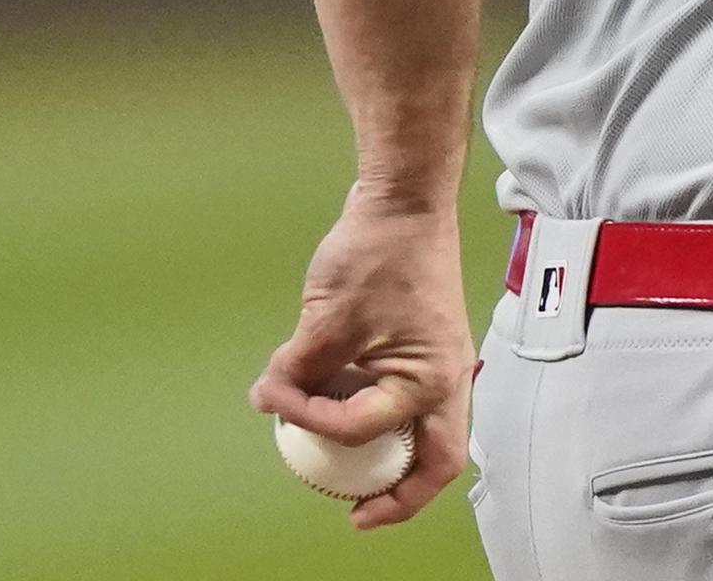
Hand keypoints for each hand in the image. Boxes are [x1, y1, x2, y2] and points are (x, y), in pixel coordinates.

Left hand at [249, 187, 474, 529]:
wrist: (405, 200)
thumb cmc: (383, 250)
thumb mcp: (327, 316)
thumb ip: (297, 368)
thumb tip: (268, 399)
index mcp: (430, 377)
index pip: (362, 427)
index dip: (310, 421)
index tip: (277, 400)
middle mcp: (445, 379)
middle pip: (435, 463)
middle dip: (397, 497)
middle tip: (356, 513)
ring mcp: (437, 366)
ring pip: (421, 436)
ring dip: (382, 455)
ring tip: (337, 465)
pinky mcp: (422, 351)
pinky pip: (403, 404)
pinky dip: (372, 417)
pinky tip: (334, 405)